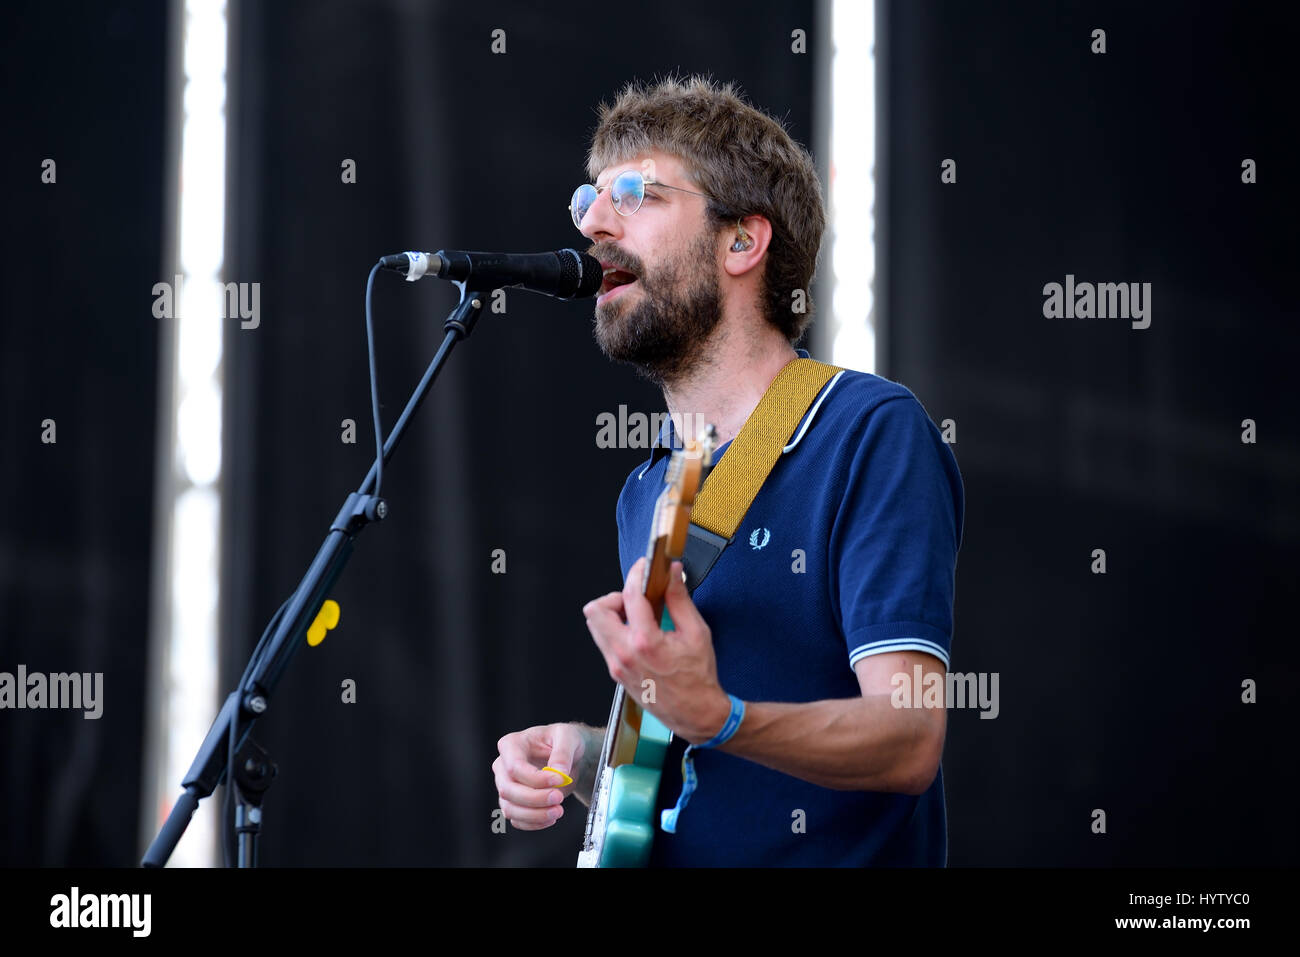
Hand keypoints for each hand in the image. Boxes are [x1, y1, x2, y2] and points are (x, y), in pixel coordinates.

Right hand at [493, 722, 586, 829]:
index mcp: (511, 744)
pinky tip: (551, 817)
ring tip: (558, 811)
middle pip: (508, 790)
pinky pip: (517, 820)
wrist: (567, 756)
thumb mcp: (568, 737)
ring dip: (535, 815)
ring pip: (510, 809)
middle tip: (558, 797)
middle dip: (534, 799)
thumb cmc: (563, 741)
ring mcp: (506, 786)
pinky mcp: (513, 803)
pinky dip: (534, 823)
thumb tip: (559, 773)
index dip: (536, 778)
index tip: (559, 780)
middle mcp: (503, 766)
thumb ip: (563, 754)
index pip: (515, 767)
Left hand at [582, 558, 731, 744]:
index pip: (629, 596)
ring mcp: (616, 665)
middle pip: (595, 610)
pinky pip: (604, 642)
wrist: (696, 714)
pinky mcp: (615, 673)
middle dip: (615, 596)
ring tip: (638, 615)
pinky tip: (639, 632)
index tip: (645, 567)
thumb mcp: (697, 633)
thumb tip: (673, 574)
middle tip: (636, 598)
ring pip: (595, 626)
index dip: (636, 574)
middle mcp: (623, 654)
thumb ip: (680, 599)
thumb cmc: (699, 678)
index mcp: (645, 642)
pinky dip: (616, 629)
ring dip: (612, 613)